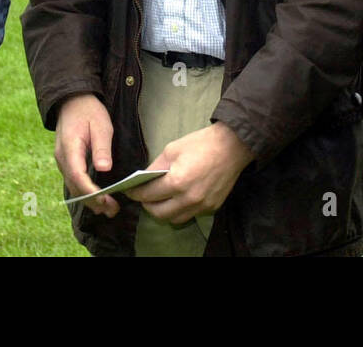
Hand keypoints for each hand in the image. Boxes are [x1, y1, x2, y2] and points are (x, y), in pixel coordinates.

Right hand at [54, 93, 118, 216]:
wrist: (72, 100)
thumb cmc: (88, 110)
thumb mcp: (101, 125)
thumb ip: (102, 147)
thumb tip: (104, 169)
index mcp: (70, 148)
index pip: (77, 175)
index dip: (90, 191)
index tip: (105, 200)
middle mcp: (62, 158)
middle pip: (74, 186)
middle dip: (92, 201)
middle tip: (112, 210)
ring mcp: (62, 161)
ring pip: (73, 186)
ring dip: (89, 200)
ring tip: (109, 209)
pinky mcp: (67, 161)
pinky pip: (74, 181)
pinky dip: (85, 192)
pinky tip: (98, 198)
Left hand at [125, 122, 254, 224]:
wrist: (233, 146)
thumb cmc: (201, 143)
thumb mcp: (172, 149)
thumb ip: (156, 167)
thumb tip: (144, 179)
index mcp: (177, 182)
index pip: (149, 195)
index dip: (135, 193)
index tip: (129, 191)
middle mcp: (189, 198)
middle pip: (159, 213)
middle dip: (147, 205)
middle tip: (144, 197)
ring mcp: (202, 206)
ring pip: (174, 219)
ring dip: (164, 211)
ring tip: (160, 200)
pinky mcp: (212, 207)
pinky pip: (190, 214)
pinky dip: (181, 209)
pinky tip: (179, 198)